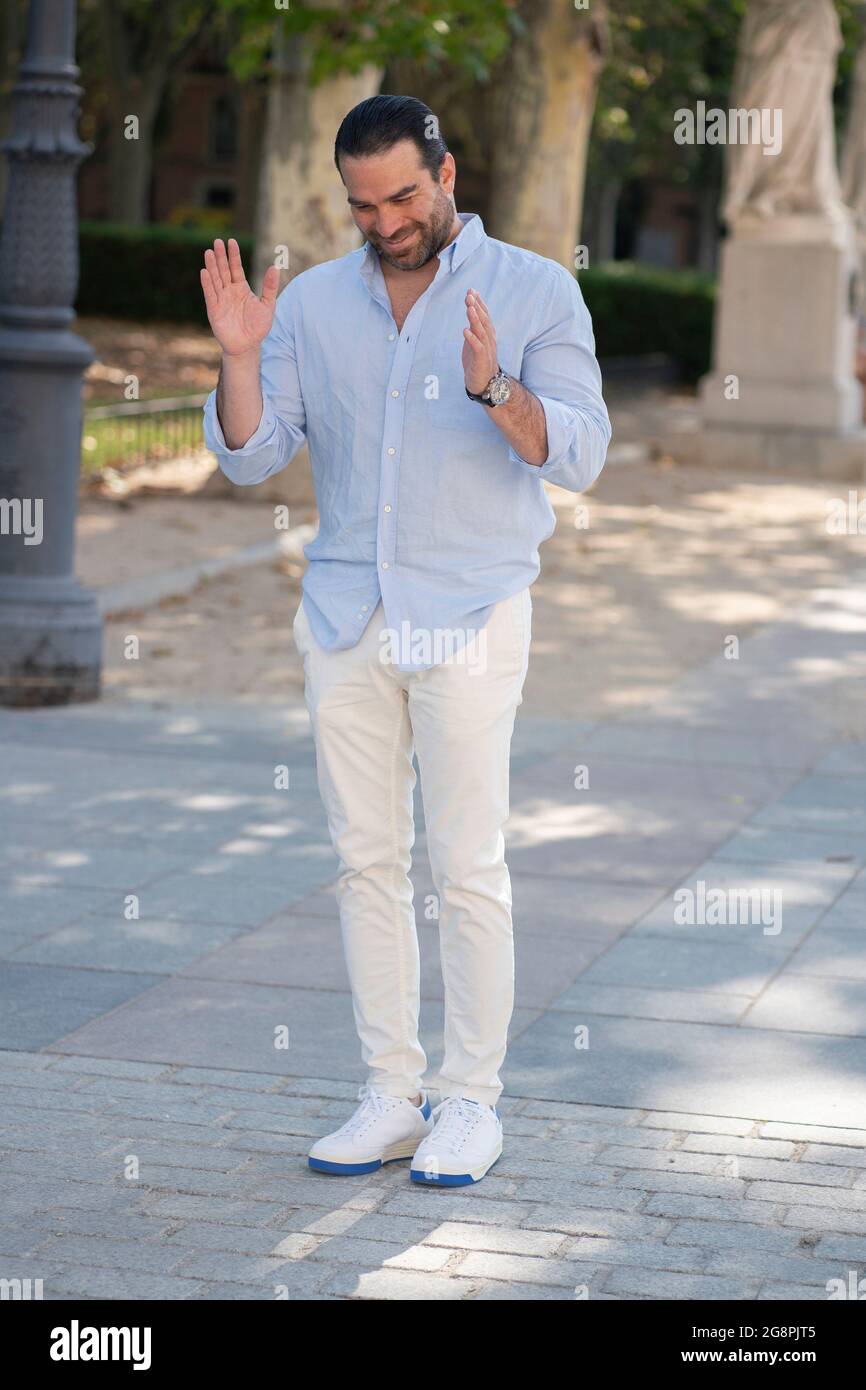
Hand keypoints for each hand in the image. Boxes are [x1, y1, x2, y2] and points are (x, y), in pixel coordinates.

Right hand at [200, 237, 278, 357]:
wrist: (247, 345)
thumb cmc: (257, 327)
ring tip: (208, 252)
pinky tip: (204, 271)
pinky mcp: (214, 309)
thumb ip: (270, 287)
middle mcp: (229, 291)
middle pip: (223, 270)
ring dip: (212, 266)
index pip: (236, 268)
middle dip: (220, 256)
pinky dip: (207, 283)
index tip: (231, 241)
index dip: (233, 255)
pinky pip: (210, 294)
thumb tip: (275, 267)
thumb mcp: (268, 305)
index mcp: (241, 288)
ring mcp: (220, 299)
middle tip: (217, 241)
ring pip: (215, 279)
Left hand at [462, 288, 498, 393]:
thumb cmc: (478, 362)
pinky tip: (465, 331)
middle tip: (469, 294)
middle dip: (477, 307)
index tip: (472, 291)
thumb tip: (470, 309)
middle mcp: (489, 340)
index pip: (484, 316)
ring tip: (469, 308)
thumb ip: (474, 326)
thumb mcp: (475, 341)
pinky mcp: (482, 360)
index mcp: (487, 335)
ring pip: (482, 332)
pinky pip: (478, 348)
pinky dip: (472, 339)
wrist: (485, 384)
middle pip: (483, 320)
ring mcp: (486, 350)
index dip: (479, 303)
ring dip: (475, 319)